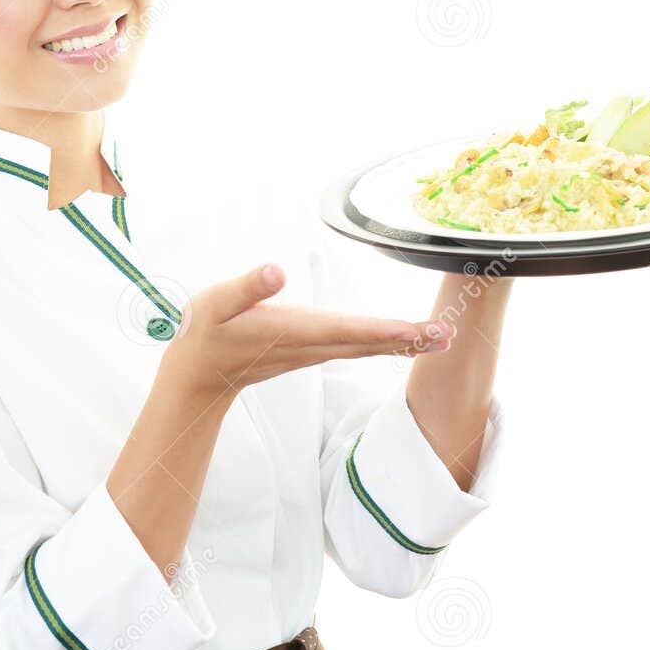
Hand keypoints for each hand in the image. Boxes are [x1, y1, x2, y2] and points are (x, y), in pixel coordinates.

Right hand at [158, 263, 452, 396]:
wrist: (199, 377)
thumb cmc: (206, 334)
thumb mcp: (216, 303)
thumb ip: (246, 288)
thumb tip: (276, 271)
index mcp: (293, 332)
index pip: (348, 331)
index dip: (385, 330)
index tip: (417, 330)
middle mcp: (311, 346)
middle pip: (369, 344)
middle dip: (410, 340)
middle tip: (451, 337)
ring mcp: (314, 351)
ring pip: (367, 348)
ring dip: (405, 343)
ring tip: (442, 337)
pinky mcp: (313, 349)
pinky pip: (358, 347)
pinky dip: (386, 342)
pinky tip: (406, 338)